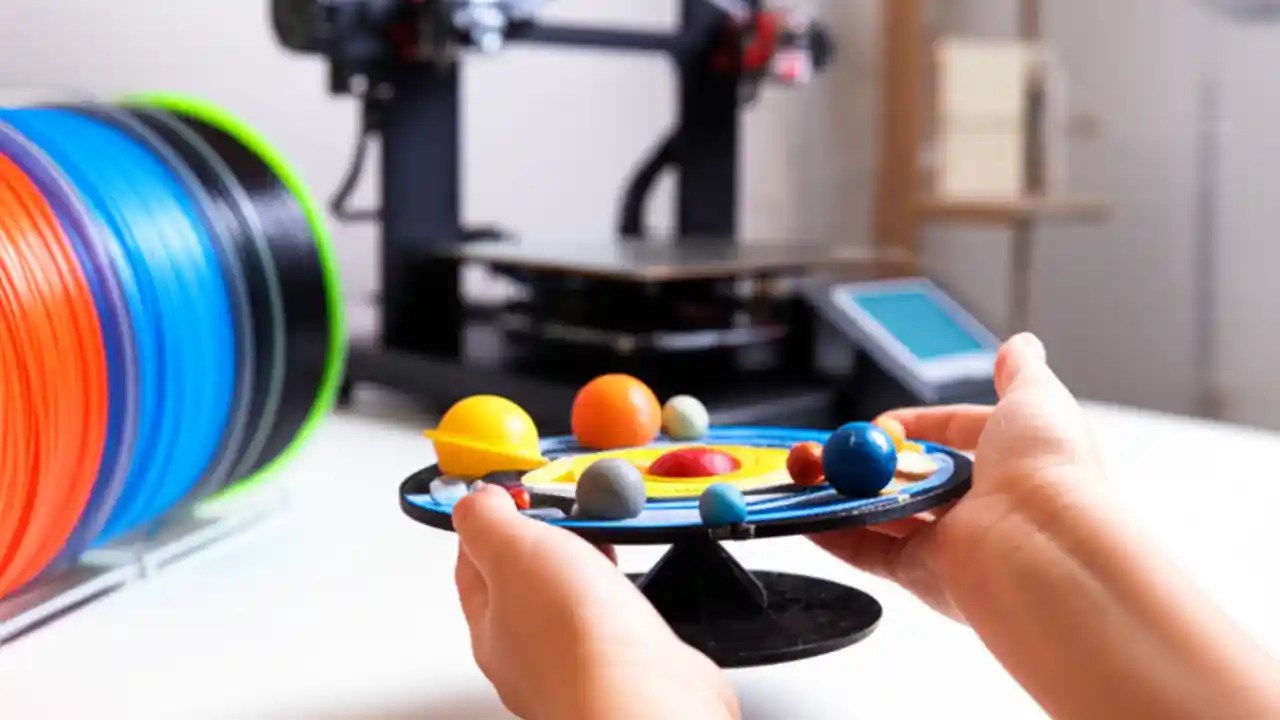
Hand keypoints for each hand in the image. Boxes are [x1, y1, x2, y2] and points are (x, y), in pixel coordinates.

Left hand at [453, 485, 739, 719]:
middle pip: (525, 584)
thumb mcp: (512, 550)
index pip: (471, 565)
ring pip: (574, 602)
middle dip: (546, 541)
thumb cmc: (574, 637)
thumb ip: (485, 520)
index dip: (487, 523)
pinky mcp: (624, 667)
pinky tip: (637, 584)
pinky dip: (624, 596)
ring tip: (606, 540)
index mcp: (488, 628)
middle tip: (565, 512)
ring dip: (590, 567)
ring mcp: (578, 663)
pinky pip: (617, 623)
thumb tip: (473, 501)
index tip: (509, 495)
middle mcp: (529, 654)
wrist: (642, 695)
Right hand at [810, 333, 1103, 619]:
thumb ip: (1022, 372)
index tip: (885, 422)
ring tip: (811, 474)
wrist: (1040, 544)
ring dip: (847, 494)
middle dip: (876, 463)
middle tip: (842, 449)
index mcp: (1014, 463)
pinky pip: (868, 553)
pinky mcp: (922, 574)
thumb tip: (1022, 344)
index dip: (922, 425)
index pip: (960, 438)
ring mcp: (951, 543)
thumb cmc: (1044, 468)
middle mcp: (983, 506)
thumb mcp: (1036, 398)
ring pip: (887, 514)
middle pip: (917, 479)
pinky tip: (806, 513)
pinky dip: (834, 533)